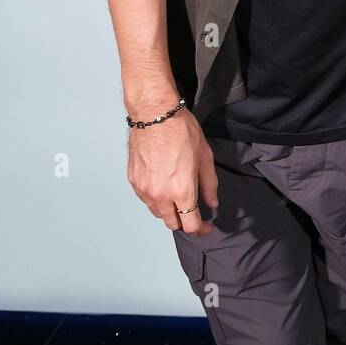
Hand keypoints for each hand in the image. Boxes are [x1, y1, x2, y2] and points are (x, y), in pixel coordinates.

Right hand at [127, 107, 218, 233]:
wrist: (155, 115)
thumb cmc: (181, 131)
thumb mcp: (205, 157)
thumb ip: (209, 184)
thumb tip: (211, 203)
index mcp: (181, 191)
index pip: (190, 225)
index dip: (201, 229)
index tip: (206, 227)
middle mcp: (160, 195)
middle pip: (172, 224)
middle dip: (184, 222)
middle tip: (193, 214)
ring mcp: (144, 190)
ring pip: (157, 213)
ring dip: (169, 212)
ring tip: (178, 199)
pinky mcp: (134, 182)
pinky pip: (146, 199)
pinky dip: (156, 199)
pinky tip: (163, 187)